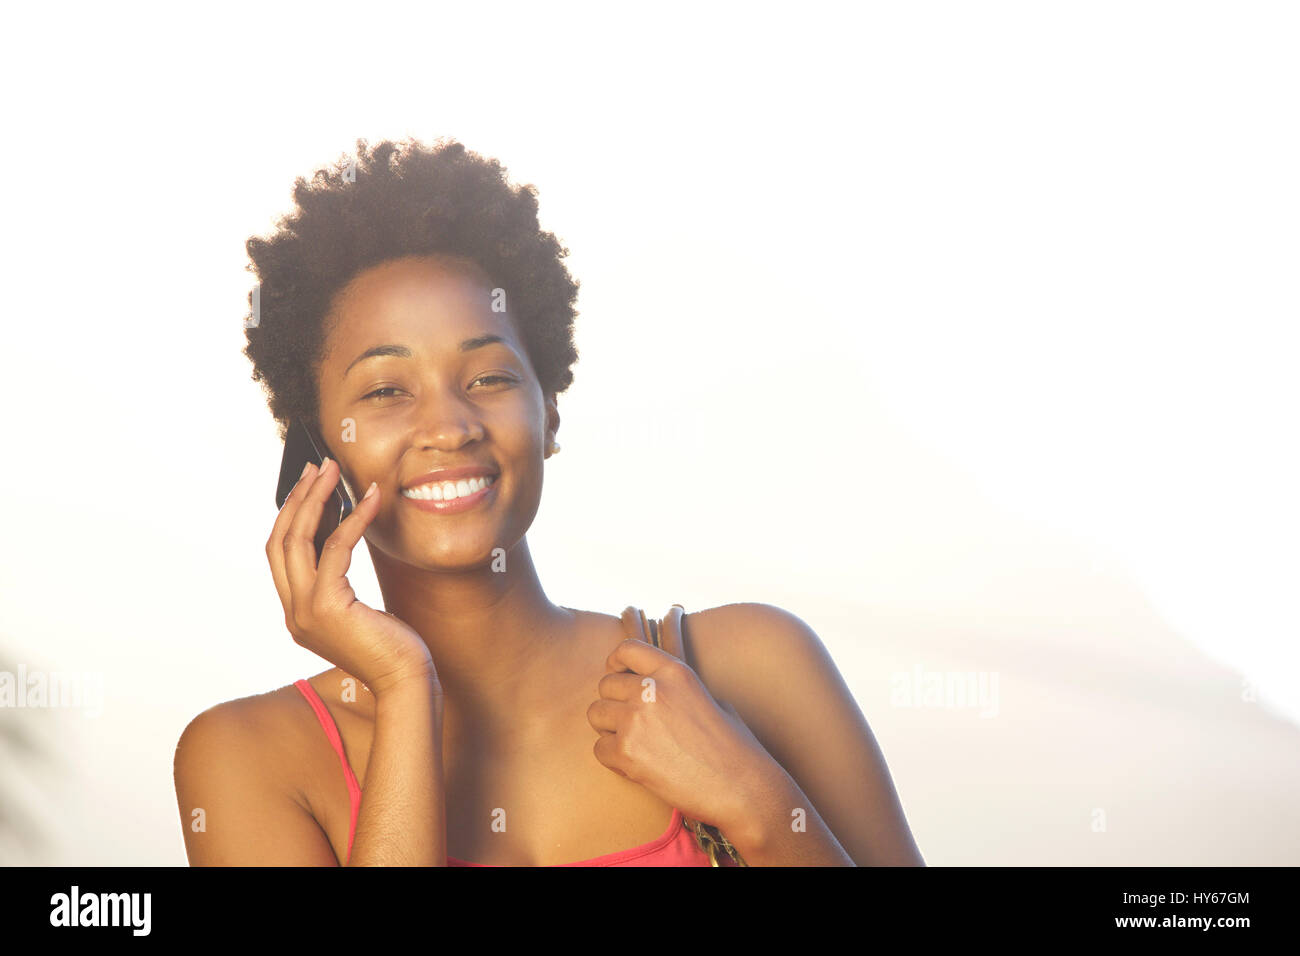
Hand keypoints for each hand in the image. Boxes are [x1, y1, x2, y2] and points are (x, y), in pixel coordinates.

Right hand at [266, 459, 439, 697]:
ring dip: (316, 499)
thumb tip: (340, 531)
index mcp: (297, 613)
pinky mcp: (328, 607)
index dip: (289, 515)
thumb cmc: (391, 645)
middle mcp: (294, 613)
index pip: (279, 554)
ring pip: (299, 540)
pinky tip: (372, 498)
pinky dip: (353, 518)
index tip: (306, 484)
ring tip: (333, 471)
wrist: (405, 680)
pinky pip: (336, 549)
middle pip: (281, 541)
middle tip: (317, 467)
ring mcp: (305, 612)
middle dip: (297, 499)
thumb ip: (338, 581)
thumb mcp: (357, 610)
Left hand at [586, 607, 780, 834]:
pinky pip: (599, 749)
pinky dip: (613, 759)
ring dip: (609, 729)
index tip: (617, 674)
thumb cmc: (733, 747)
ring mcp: (635, 720)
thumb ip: (677, 688)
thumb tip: (651, 687)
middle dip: (613, 703)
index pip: (627, 650)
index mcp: (674, 671)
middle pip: (605, 684)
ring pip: (595, 714)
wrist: (739, 787)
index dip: (616, 663)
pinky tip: (637, 765)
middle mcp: (650, 690)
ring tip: (634, 744)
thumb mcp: (711, 699)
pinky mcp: (626, 752)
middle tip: (631, 723)